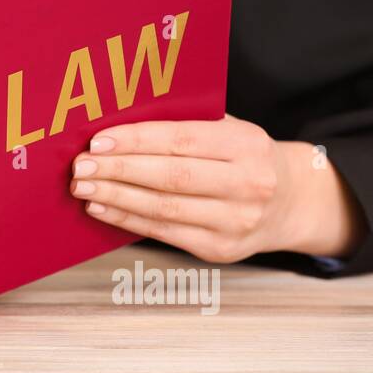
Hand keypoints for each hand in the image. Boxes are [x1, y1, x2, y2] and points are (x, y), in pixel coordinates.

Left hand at [69, 115, 362, 263]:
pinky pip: (164, 233)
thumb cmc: (244, 157)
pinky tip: (102, 208)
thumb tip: (120, 122)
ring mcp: (236, 221)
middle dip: (119, 171)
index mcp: (246, 144)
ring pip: (164, 208)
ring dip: (116, 198)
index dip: (136, 141)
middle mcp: (247, 184)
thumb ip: (187, 123)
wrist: (290, 202)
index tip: (98, 141)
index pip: (181, 140)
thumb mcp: (230, 129)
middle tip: (82, 166)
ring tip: (84, 187)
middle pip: (171, 177)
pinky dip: (127, 220)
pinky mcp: (220, 250)